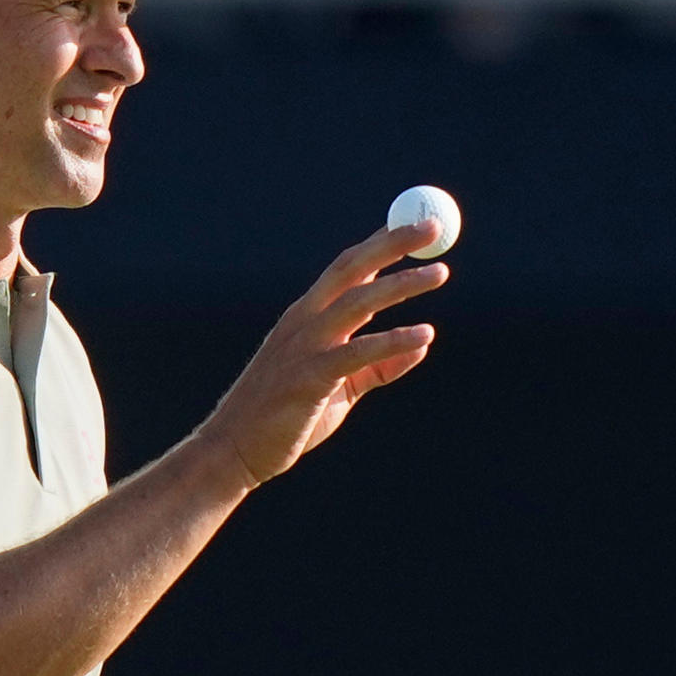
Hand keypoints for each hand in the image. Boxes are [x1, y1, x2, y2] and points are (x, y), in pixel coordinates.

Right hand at [185, 227, 445, 490]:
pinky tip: (424, 335)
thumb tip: (421, 346)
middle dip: (394, 242)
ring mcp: (305, 346)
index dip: (382, 243)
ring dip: (402, 284)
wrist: (235, 450)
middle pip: (354, 268)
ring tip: (440, 273)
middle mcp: (305, 321)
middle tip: (434, 226)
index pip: (348, 269)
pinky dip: (394, 340)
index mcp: (306, 317)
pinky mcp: (311, 377)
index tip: (416, 225)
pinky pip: (360, 352)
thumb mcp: (339, 387)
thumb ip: (376, 365)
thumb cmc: (284, 418)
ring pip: (360, 301)